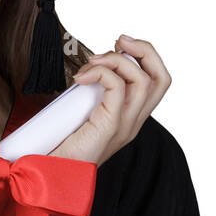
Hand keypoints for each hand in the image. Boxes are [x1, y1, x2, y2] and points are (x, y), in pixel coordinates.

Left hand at [54, 34, 171, 168]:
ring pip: (143, 80)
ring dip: (116, 60)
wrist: (54, 174)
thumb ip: (93, 93)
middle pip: (161, 78)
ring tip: (92, 63)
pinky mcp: (110, 126)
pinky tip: (82, 77)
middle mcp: (135, 121)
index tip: (120, 45)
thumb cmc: (63, 145)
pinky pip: (118, 88)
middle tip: (118, 40)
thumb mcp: (84, 112)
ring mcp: (125, 125)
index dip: (146, 56)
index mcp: (132, 117)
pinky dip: (102, 73)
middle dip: (144, 49)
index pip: (158, 82)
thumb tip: (89, 67)